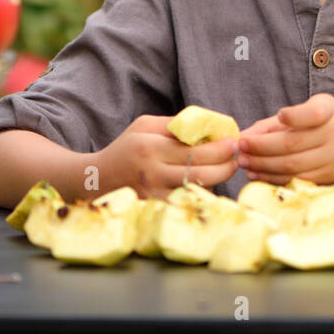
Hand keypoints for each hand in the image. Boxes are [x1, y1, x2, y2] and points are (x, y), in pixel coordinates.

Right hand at [92, 113, 239, 199]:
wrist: (96, 179)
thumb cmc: (125, 148)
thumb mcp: (144, 126)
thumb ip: (175, 125)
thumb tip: (209, 125)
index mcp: (150, 148)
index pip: (194, 151)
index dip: (220, 149)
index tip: (235, 142)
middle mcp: (152, 173)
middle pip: (200, 172)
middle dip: (225, 165)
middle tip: (237, 157)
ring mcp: (154, 195)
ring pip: (197, 191)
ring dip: (217, 181)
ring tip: (227, 168)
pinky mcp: (156, 209)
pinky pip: (187, 203)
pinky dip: (202, 194)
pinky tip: (208, 183)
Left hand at [237, 93, 333, 185]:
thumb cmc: (323, 124)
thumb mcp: (306, 112)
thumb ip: (275, 122)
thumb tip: (244, 136)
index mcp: (330, 110)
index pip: (313, 113)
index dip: (294, 116)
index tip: (279, 116)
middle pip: (293, 143)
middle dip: (261, 147)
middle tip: (240, 147)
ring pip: (293, 165)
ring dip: (263, 165)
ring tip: (243, 162)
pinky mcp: (330, 177)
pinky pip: (297, 179)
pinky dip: (273, 178)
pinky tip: (257, 173)